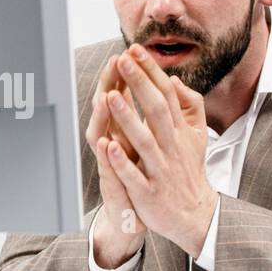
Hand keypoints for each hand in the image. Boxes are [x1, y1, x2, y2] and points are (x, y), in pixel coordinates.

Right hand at [86, 55, 145, 267]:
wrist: (133, 219)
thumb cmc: (142, 175)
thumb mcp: (153, 141)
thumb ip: (160, 113)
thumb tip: (169, 83)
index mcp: (125, 130)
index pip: (123, 95)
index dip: (127, 74)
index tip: (131, 51)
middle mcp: (112, 142)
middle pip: (106, 109)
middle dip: (112, 84)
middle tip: (116, 62)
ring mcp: (109, 163)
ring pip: (101, 135)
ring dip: (105, 117)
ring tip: (109, 96)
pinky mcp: (113, 186)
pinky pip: (108, 169)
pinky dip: (107, 156)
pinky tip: (108, 143)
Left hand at [103, 44, 218, 257]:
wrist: (194, 214)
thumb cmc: (187, 169)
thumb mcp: (196, 135)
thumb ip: (190, 106)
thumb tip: (175, 80)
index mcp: (179, 131)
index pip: (166, 95)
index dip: (151, 72)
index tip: (136, 49)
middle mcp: (171, 147)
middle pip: (156, 110)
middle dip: (139, 84)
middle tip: (123, 59)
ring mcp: (160, 169)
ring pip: (143, 141)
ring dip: (127, 119)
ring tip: (111, 96)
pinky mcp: (149, 192)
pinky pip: (134, 176)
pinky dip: (121, 162)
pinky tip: (106, 146)